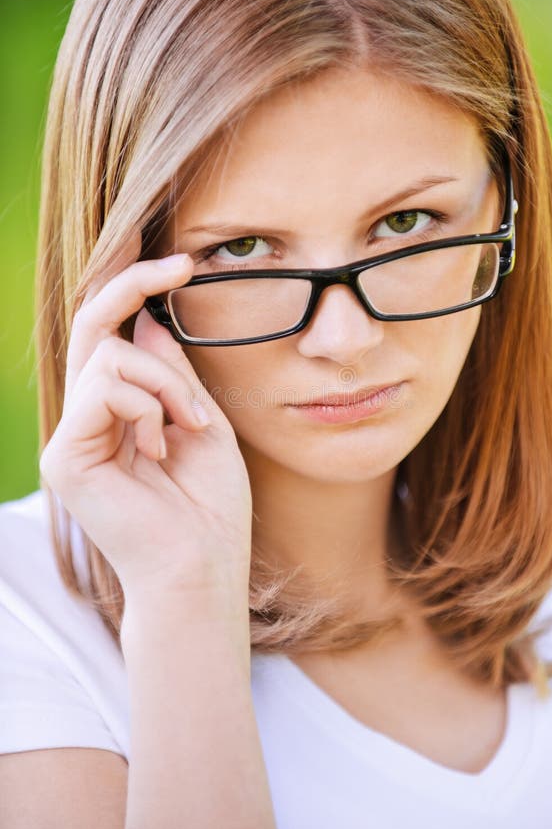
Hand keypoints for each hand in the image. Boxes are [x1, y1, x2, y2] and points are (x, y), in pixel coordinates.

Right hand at [40, 243, 252, 606]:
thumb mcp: (201, 420)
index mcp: (120, 412)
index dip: (132, 290)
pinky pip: (103, 388)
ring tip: (187, 426)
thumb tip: (147, 321)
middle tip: (179, 263)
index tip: (177, 262)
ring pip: (109, 356)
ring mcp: (73, 437)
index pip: (113, 337)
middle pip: (94, 326)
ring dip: (165, 381)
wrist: (203, 566)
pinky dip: (147, 405)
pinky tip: (161, 446)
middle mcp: (89, 419)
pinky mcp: (65, 455)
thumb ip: (170, 373)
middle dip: (133, 284)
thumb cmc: (210, 503)